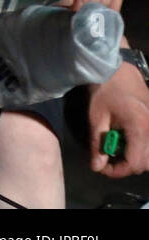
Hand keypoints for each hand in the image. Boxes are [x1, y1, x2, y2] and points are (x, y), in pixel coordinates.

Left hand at [87, 62, 148, 176]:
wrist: (117, 68)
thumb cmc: (104, 90)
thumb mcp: (96, 117)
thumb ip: (98, 143)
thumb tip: (97, 166)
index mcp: (139, 128)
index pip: (134, 163)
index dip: (117, 171)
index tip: (101, 168)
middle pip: (145, 163)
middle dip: (125, 166)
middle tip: (106, 158)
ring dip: (133, 157)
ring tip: (115, 147)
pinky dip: (139, 147)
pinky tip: (124, 138)